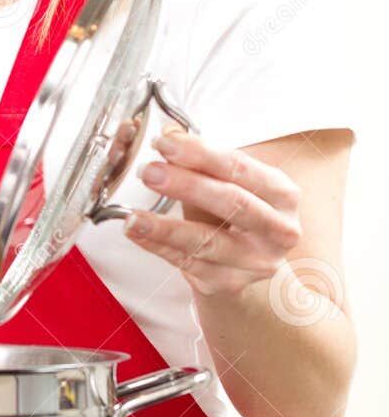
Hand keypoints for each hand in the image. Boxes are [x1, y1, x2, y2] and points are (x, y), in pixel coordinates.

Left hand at [123, 126, 301, 296]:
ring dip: (165, 227)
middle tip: (149, 172)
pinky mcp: (230, 284)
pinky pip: (188, 264)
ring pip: (207, 241)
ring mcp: (256, 261)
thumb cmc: (236, 219)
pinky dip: (158, 247)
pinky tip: (137, 233)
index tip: (166, 142)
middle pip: (231, 203)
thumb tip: (169, 133)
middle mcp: (278, 230)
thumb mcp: (227, 185)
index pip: (240, 168)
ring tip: (133, 216)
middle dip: (186, 185)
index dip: (200, 154)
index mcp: (282, 194)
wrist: (250, 270)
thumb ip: (201, 163)